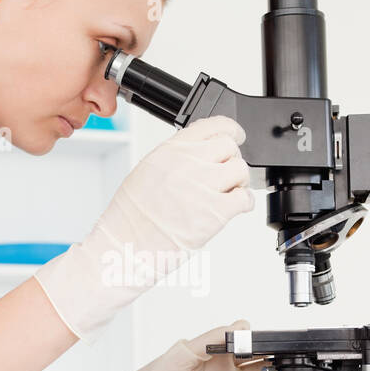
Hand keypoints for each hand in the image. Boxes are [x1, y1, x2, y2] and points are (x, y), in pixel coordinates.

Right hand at [33, 116, 252, 344]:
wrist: (125, 246)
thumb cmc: (130, 217)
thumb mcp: (147, 171)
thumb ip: (176, 157)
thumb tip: (201, 153)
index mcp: (170, 150)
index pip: (212, 125)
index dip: (230, 129)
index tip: (236, 136)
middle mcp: (188, 163)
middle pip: (230, 147)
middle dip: (231, 161)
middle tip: (227, 176)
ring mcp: (203, 186)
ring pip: (241, 170)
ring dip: (239, 182)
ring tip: (228, 194)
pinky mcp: (215, 213)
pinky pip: (244, 198)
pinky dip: (244, 203)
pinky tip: (233, 208)